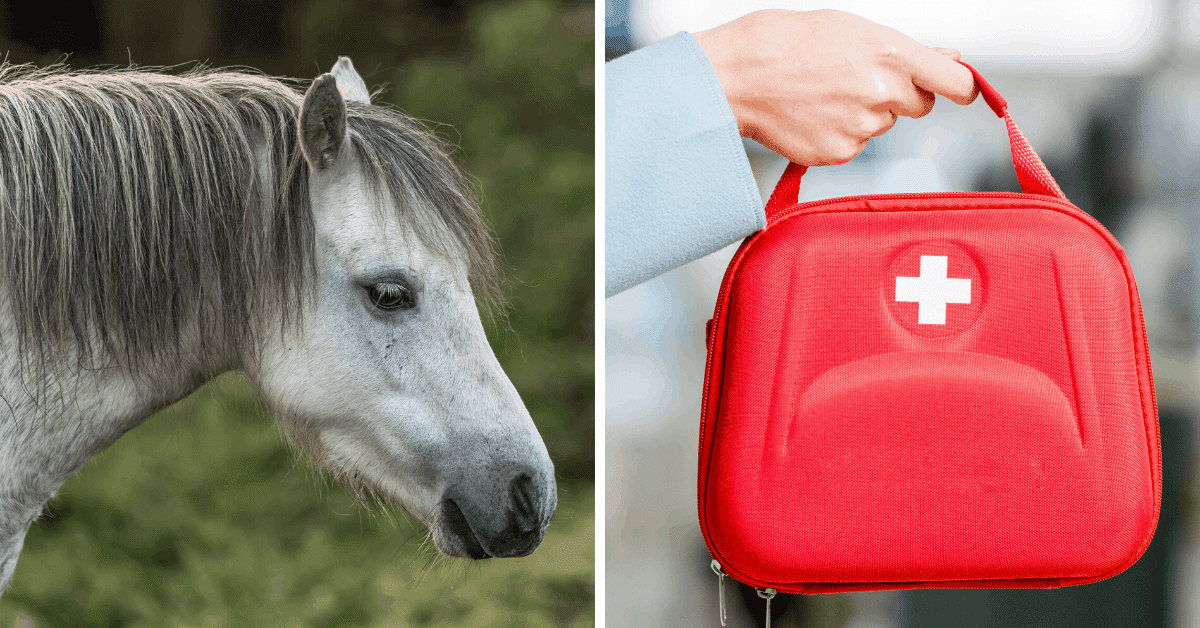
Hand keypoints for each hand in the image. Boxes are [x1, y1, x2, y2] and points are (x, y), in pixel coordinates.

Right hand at [694, 9, 977, 165]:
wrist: (738, 75)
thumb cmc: (789, 43)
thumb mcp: (853, 29)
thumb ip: (906, 50)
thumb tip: (950, 59)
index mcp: (891, 54)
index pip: (956, 84)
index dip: (962, 87)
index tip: (960, 90)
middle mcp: (883, 94)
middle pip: (918, 106)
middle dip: (898, 96)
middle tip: (856, 79)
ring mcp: (861, 128)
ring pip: (881, 125)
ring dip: (862, 113)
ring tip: (821, 93)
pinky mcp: (839, 154)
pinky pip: (854, 145)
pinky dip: (837, 134)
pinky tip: (811, 115)